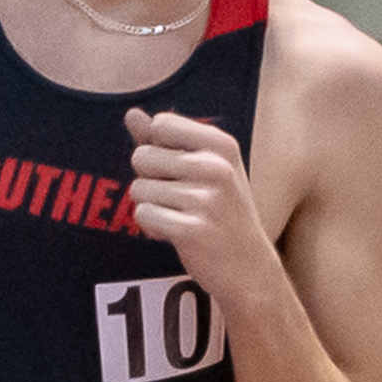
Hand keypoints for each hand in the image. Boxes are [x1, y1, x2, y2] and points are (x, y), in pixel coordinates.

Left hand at [122, 109, 277, 297]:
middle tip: (180, 199)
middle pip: (142, 156)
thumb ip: (165, 141)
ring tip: (181, 216)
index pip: (160, 124)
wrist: (250, 268)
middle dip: (149, 179)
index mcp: (222, 145)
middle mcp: (216, 168)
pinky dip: (151, 226)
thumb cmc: (223, 212)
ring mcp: (206, 200)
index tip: (180, 169)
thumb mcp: (205, 169)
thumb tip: (131, 114)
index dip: (157, 148)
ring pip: (138, 188)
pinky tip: (176, 232)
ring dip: (151, 206)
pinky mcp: (191, 230)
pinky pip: (142, 215)